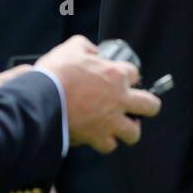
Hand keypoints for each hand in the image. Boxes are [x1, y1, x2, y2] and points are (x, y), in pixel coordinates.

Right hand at [35, 35, 160, 153]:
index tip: (121, 77)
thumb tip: (93, 51)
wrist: (41, 100)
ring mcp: (110, 120)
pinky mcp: (97, 137)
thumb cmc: (56, 73)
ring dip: (129, 129)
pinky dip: (104, 142)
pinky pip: (108, 145)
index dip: (128, 75)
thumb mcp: (71, 48)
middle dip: (148, 106)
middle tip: (137, 107)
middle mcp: (119, 99)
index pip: (135, 73)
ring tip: (120, 126)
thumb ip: (86, 47)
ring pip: (133, 132)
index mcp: (116, 75)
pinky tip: (98, 136)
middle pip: (151, 106)